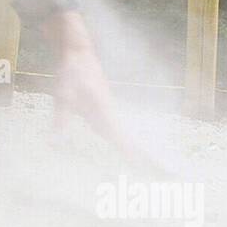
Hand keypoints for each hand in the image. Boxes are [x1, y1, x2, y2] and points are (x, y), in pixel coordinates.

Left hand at [46, 10, 182, 179]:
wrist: (80, 52)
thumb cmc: (71, 73)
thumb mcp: (62, 97)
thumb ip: (61, 121)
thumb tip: (55, 144)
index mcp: (105, 111)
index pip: (121, 138)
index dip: (132, 154)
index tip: (145, 168)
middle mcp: (112, 113)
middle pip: (132, 140)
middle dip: (150, 158)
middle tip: (171, 175)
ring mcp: (110, 111)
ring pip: (128, 136)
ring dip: (143, 152)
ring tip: (162, 170)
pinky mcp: (106, 109)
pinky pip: (120, 130)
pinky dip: (128, 143)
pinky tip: (132, 153)